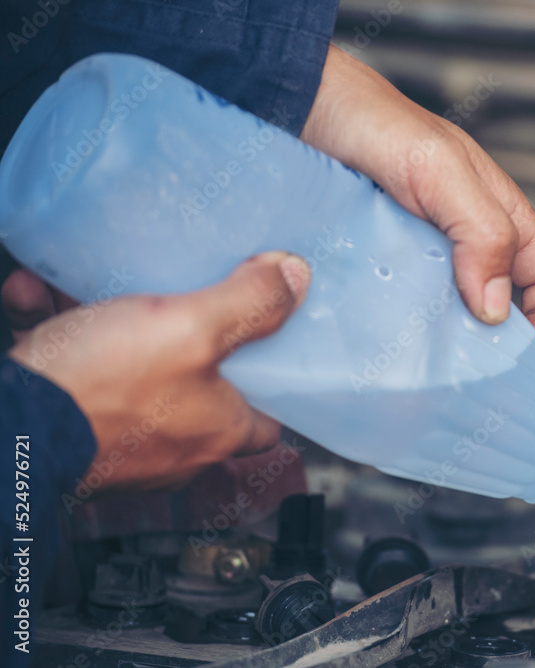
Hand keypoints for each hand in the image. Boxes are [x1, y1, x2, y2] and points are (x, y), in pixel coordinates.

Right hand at [8, 252, 310, 491]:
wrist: (2, 430)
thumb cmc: (99, 390)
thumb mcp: (189, 330)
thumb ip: (248, 304)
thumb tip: (296, 278)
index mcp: (218, 432)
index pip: (269, 418)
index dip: (274, 381)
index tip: (269, 341)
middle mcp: (174, 446)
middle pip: (200, 384)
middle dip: (185, 335)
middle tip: (182, 297)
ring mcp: (121, 441)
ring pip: (130, 369)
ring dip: (110, 320)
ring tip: (95, 284)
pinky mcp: (71, 427)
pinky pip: (75, 369)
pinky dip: (59, 329)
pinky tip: (36, 295)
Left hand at [300, 45, 534, 346]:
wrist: (298, 109)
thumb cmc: (376, 122)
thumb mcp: (441, 170)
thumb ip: (482, 231)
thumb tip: (496, 308)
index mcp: (499, 218)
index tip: (530, 349)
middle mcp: (464, 245)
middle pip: (502, 311)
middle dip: (493, 345)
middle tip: (466, 372)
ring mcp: (418, 264)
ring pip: (447, 321)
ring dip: (438, 347)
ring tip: (417, 366)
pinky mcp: (376, 274)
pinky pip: (397, 316)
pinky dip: (394, 335)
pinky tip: (377, 344)